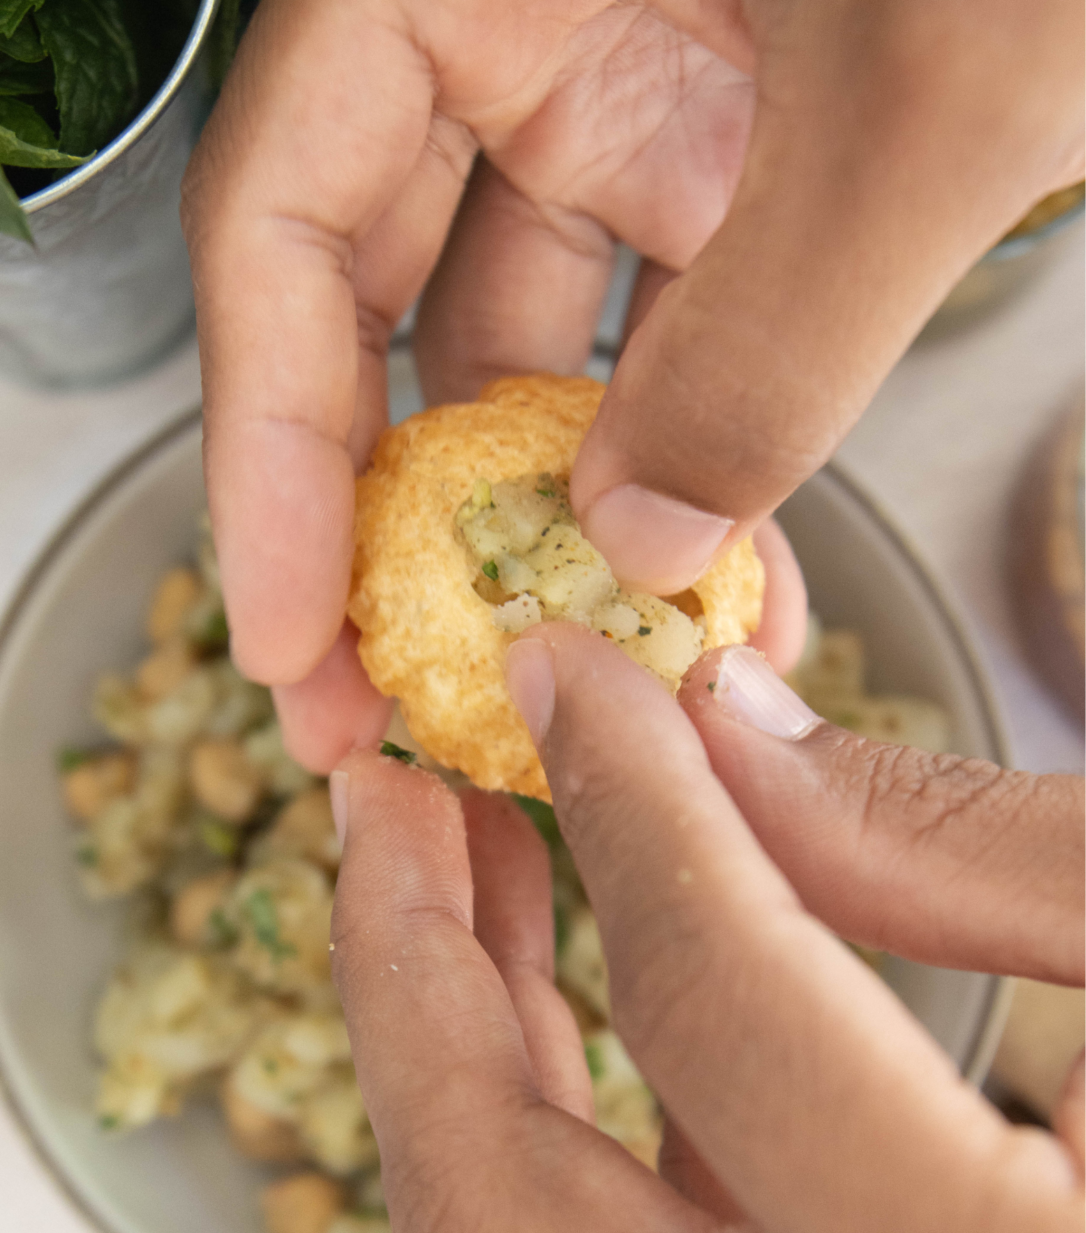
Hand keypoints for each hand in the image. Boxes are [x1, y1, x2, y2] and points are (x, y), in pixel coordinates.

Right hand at [182, 0, 1082, 769]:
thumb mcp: (922, 106)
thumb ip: (775, 338)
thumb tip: (642, 543)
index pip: (288, 220)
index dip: (265, 451)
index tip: (283, 634)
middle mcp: (530, 31)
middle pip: (382, 312)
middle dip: (382, 527)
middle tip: (377, 702)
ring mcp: (634, 101)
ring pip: (531, 353)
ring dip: (551, 529)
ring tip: (566, 684)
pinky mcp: (732, 170)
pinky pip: (667, 347)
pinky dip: (681, 469)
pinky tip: (706, 592)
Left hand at [328, 629, 1082, 1232]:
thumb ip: (961, 852)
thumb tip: (718, 736)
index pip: (717, 1006)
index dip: (628, 794)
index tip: (567, 661)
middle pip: (512, 1210)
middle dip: (414, 968)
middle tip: (393, 782)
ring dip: (478, 1032)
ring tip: (468, 842)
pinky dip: (589, 1107)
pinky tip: (596, 964)